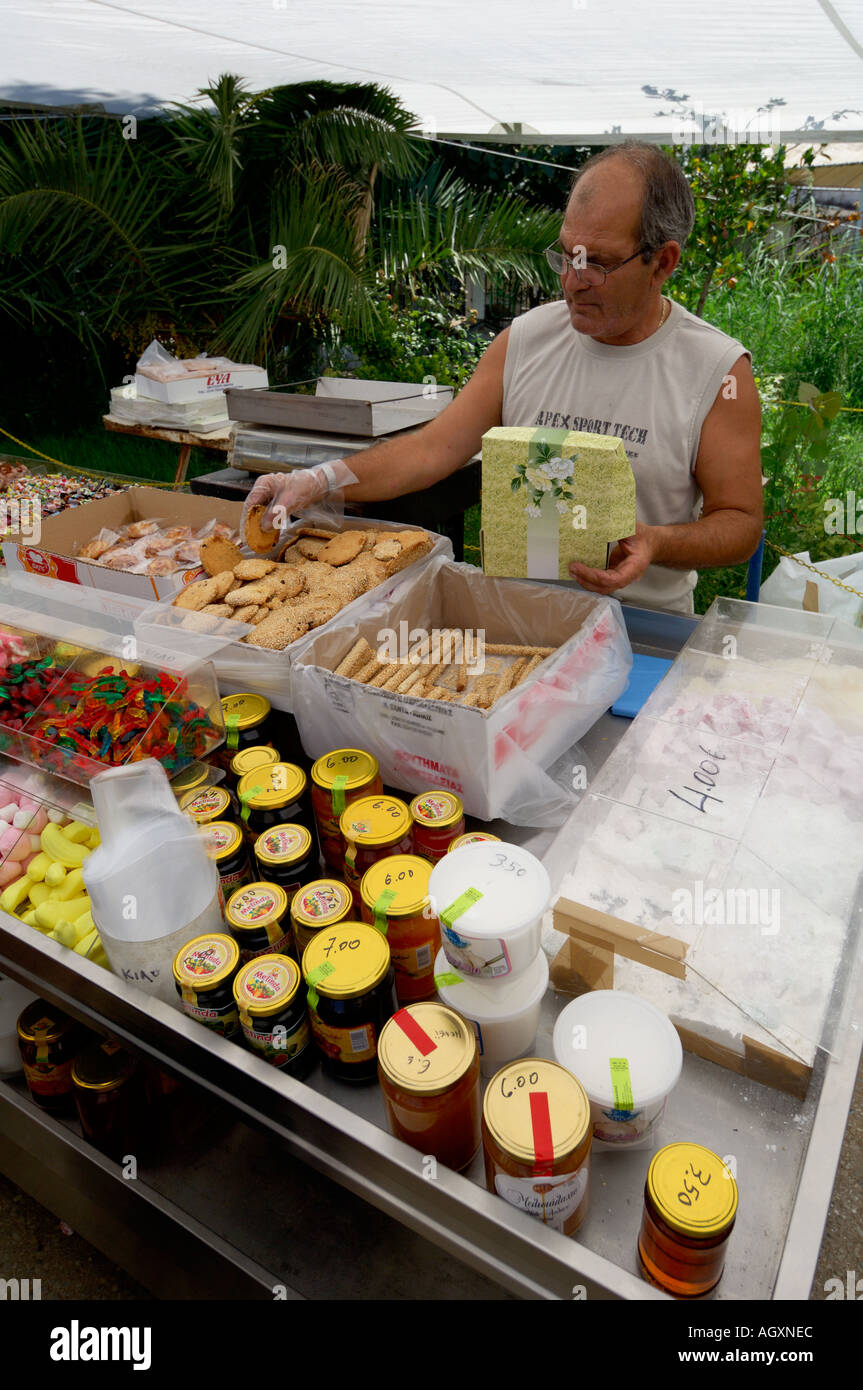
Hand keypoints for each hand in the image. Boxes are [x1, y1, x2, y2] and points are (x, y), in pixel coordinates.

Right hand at [240, 460, 357, 533]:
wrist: (318, 485)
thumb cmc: (304, 487)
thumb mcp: (289, 500)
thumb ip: (275, 513)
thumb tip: (263, 527)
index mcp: (263, 484)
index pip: (250, 503)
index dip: (246, 519)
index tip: (245, 533)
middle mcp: (264, 489)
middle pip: (252, 509)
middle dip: (250, 525)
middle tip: (248, 540)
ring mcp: (269, 496)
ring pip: (260, 513)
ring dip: (258, 526)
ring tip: (255, 540)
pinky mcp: (276, 503)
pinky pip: (268, 515)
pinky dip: (267, 524)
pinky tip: (266, 535)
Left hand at [569, 523, 654, 594]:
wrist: (650, 543)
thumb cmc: (643, 536)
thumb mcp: (632, 528)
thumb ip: (617, 528)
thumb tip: (597, 526)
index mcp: (635, 567)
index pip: (614, 579)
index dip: (595, 576)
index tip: (580, 567)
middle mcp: (627, 577)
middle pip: (605, 586)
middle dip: (586, 579)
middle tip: (572, 568)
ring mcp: (620, 577)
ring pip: (601, 587)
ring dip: (585, 581)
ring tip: (572, 570)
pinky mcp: (613, 574)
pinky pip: (600, 581)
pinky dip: (588, 577)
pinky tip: (578, 569)